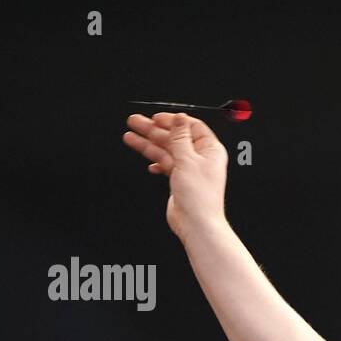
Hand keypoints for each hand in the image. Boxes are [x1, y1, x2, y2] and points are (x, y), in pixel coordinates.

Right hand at [122, 112, 227, 239]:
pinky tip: (147, 162)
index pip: (191, 126)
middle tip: (135, 122)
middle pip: (174, 137)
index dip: (172, 120)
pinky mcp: (180, 180)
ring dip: (148, 143)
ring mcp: (189, 169)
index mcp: (210, 150)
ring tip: (130, 136)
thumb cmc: (200, 197)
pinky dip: (155, 162)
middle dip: (154, 130)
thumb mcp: (187, 160)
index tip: (156, 117)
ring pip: (166, 150)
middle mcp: (201, 158)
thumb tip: (179, 118)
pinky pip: (166, 165)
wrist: (196, 223)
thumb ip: (180, 137)